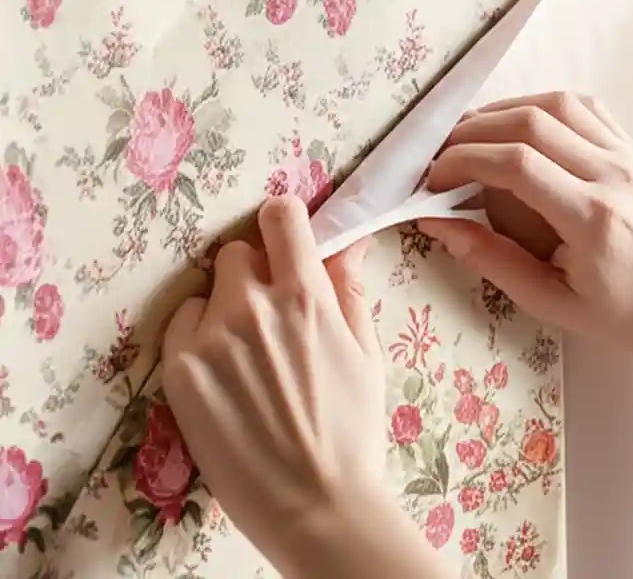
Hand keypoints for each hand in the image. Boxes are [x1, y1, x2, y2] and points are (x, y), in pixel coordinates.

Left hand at [162, 196, 443, 577]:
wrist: (316, 502)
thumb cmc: (353, 431)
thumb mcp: (367, 353)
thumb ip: (350, 289)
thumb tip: (349, 241)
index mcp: (307, 297)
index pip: (281, 217)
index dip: (285, 224)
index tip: (287, 242)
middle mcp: (253, 307)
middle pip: (238, 253)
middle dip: (255, 273)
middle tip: (272, 315)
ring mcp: (210, 338)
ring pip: (208, 291)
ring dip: (225, 306)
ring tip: (246, 353)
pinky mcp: (179, 371)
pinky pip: (181, 327)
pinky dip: (198, 338)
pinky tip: (224, 374)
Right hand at [419, 92, 632, 373]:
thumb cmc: (629, 316)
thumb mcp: (554, 303)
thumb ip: (493, 261)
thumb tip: (438, 224)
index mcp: (592, 219)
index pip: (517, 164)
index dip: (464, 160)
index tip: (433, 178)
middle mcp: (612, 176)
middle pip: (532, 122)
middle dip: (473, 130)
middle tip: (440, 153)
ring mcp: (629, 157)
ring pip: (558, 104)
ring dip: (506, 110)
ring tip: (472, 136)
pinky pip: (586, 108)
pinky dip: (545, 107)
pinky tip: (521, 126)